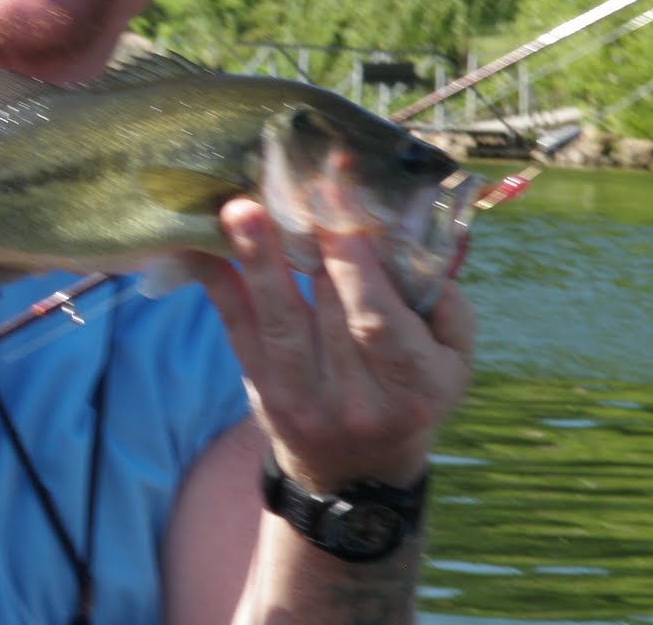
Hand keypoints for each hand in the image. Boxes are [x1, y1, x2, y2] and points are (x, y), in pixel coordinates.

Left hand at [195, 197, 474, 489]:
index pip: (379, 319)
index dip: (357, 260)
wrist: (354, 472)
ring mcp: (302, 398)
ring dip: (259, 260)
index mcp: (414, 386)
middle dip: (309, 241)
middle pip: (328, 308)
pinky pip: (238, 332)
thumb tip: (418, 238)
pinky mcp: (262, 390)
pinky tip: (201, 246)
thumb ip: (445, 303)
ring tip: (239, 208)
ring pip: (279, 320)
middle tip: (292, 181)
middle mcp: (357, 399)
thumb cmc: (410, 393)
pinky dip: (219, 286)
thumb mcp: (451, 362)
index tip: (340, 199)